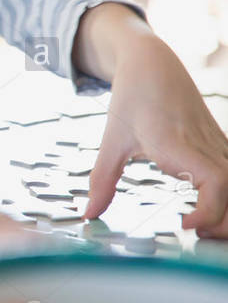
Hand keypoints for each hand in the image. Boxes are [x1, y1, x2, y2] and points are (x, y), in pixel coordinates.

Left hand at [85, 35, 227, 236]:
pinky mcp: (220, 147)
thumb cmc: (133, 98)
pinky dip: (227, 200)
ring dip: (227, 213)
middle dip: (224, 223)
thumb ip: (101, 180)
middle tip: (195, 238)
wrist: (154, 64)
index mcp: (179, 145)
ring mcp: (218, 147)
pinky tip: (207, 214)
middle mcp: (206, 147)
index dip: (209, 211)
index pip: (217, 184)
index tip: (185, 226)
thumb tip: (89, 213)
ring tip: (201, 230)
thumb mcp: (111, 140)